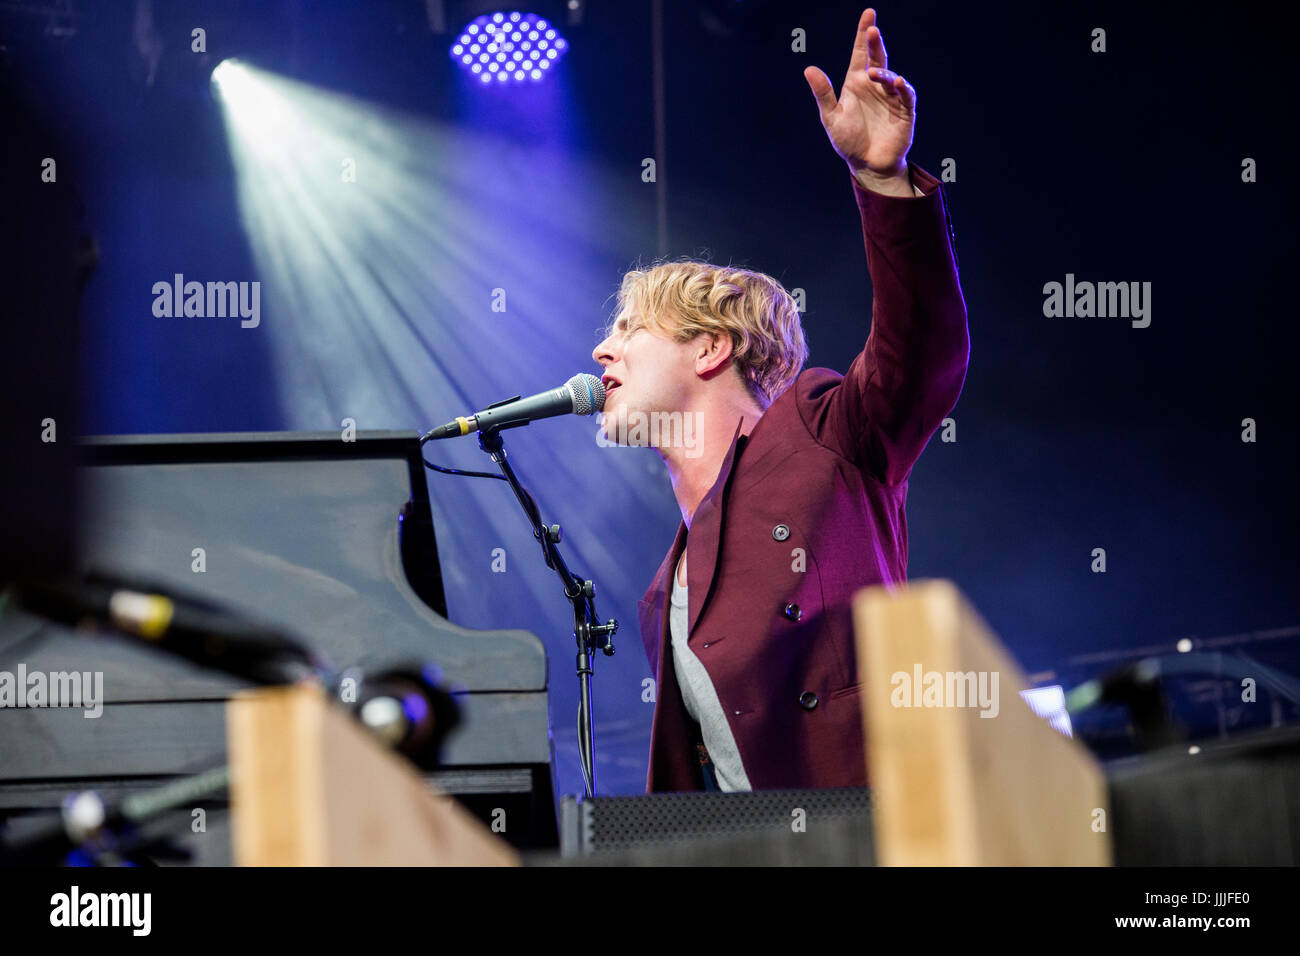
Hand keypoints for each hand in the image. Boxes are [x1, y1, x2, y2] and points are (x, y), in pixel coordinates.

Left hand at [804, 9, 916, 185]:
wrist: (867, 165)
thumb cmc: (848, 141)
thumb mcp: (831, 118)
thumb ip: (823, 94)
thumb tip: (808, 69)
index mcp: (856, 83)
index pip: (861, 53)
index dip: (863, 34)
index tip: (868, 14)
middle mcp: (875, 85)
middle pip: (878, 57)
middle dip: (876, 42)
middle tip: (872, 29)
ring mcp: (891, 96)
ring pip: (891, 76)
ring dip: (884, 72)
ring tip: (874, 75)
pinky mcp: (905, 110)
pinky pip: (907, 94)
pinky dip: (903, 87)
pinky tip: (898, 83)